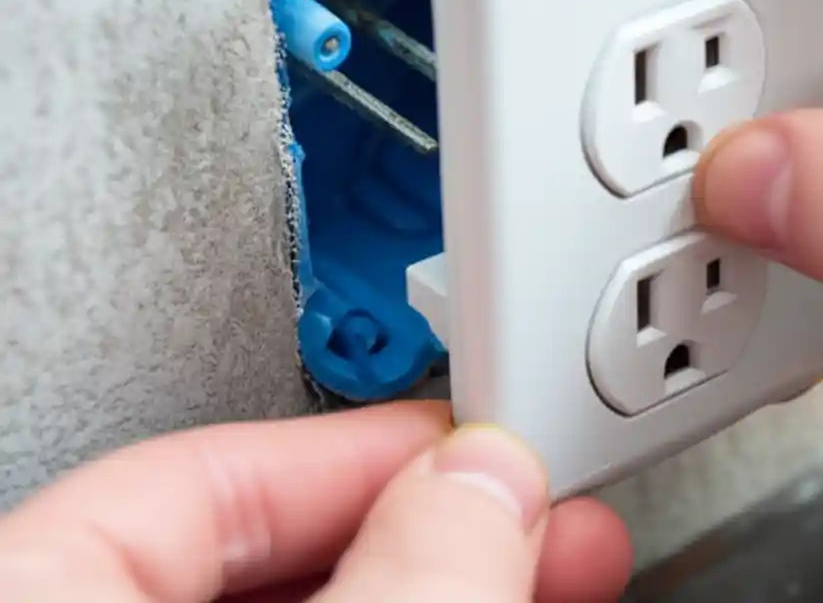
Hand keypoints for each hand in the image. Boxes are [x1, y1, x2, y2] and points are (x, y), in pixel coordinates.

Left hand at [0, 403, 631, 601]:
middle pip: (269, 556)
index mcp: (26, 597)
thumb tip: (484, 484)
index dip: (362, 447)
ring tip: (561, 570)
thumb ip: (403, 578)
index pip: (191, 477)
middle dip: (436, 525)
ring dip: (451, 585)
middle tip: (547, 519)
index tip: (479, 444)